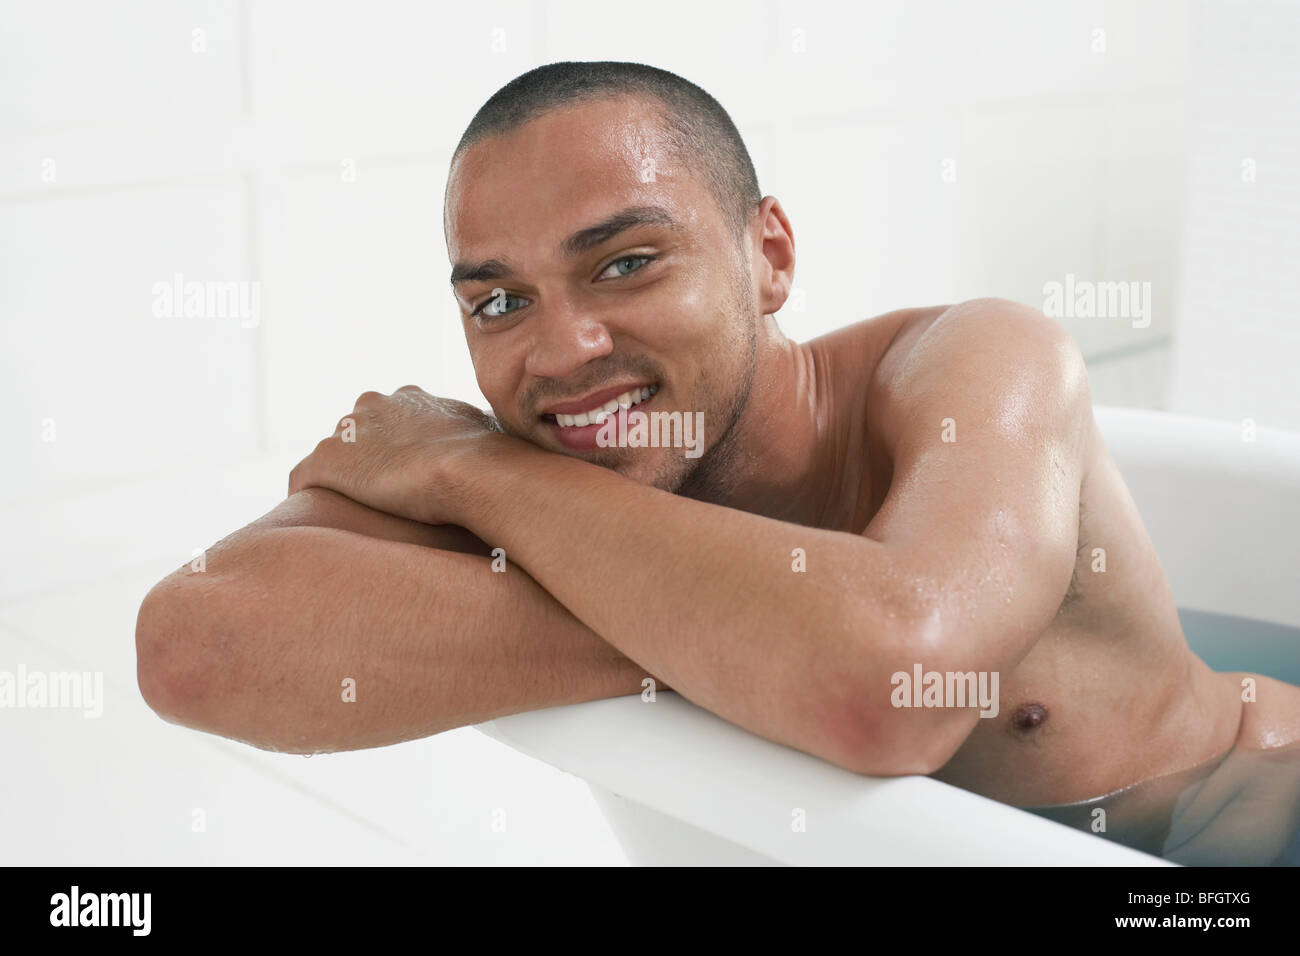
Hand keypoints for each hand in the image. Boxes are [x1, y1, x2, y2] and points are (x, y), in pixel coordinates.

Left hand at [288, 385, 502, 524]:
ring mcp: (346, 432)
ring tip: (351, 515)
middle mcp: (373, 405)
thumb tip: (492, 445)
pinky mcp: (326, 462)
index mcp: (409, 398)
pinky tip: (318, 522)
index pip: (391, 420)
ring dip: (340, 480)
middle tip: (380, 498)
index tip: (404, 475)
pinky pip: (303, 480)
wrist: (469, 470)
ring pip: (331, 456)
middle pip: (356, 434)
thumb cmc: (489, 457)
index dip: (396, 450)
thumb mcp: (486, 433)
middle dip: (364, 462)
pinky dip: (307, 497)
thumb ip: (474, 432)